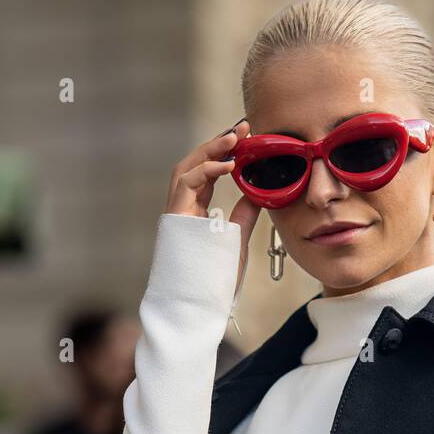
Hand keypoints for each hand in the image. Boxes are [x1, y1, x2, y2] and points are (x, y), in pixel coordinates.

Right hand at [164, 119, 259, 296]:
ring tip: (235, 138)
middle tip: (242, 127)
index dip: (225, 153)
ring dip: (210, 150)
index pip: (208, 173)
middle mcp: (183, 208)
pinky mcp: (174, 217)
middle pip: (195, 164)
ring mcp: (176, 212)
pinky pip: (186, 183)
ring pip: (186, 168)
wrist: (196, 305)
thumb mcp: (237, 241)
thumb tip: (259, 194)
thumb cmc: (214, 282)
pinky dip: (207, 170)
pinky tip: (229, 165)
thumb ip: (244, 216)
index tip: (246, 137)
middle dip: (218, 143)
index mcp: (195, 211)